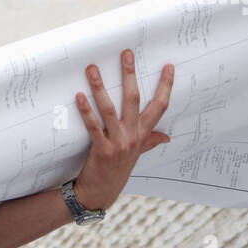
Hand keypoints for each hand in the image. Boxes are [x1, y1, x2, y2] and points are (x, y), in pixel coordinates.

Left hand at [72, 51, 173, 212]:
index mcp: (143, 134)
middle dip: (130, 75)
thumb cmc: (118, 169)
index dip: (165, 86)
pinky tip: (79, 96)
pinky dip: (86, 111)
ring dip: (100, 88)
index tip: (168, 66)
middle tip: (126, 53)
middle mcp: (133, 136)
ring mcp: (118, 143)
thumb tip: (167, 136)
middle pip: (134, 100)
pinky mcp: (102, 150)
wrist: (101, 193)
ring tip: (92, 69)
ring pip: (110, 110)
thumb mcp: (138, 154)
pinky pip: (93, 126)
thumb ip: (151, 141)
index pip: (159, 107)